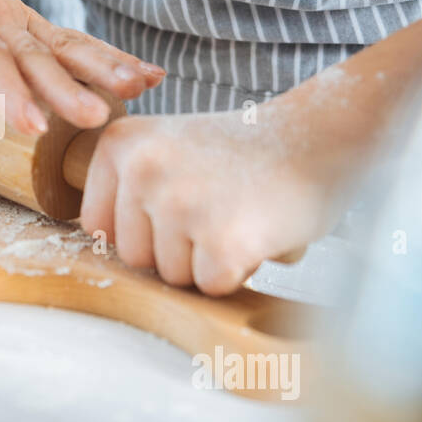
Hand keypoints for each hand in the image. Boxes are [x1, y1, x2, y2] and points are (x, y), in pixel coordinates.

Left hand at [0, 0, 164, 135]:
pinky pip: (80, 44)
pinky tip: (150, 77)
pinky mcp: (42, 29)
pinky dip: (115, 59)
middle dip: (67, 89)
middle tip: (94, 119)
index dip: (9, 91)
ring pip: (69, 46)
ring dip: (105, 68)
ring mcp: (26, 23)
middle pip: (36, 56)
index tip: (32, 124)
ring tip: (140, 89)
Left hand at [80, 96, 357, 294]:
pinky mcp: (222, 241)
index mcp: (120, 144)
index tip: (184, 197)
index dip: (143, 228)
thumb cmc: (245, 152)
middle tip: (221, 203)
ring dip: (209, 259)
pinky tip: (258, 229)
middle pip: (135, 257)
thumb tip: (102, 249)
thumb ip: (128, 188)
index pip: (98, 226)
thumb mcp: (167, 148)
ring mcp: (180, 204)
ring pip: (173, 276)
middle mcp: (142, 169)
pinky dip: (240, 270)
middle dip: (177, 247)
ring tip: (241, 212)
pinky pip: (212, 286)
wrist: (322, 135)